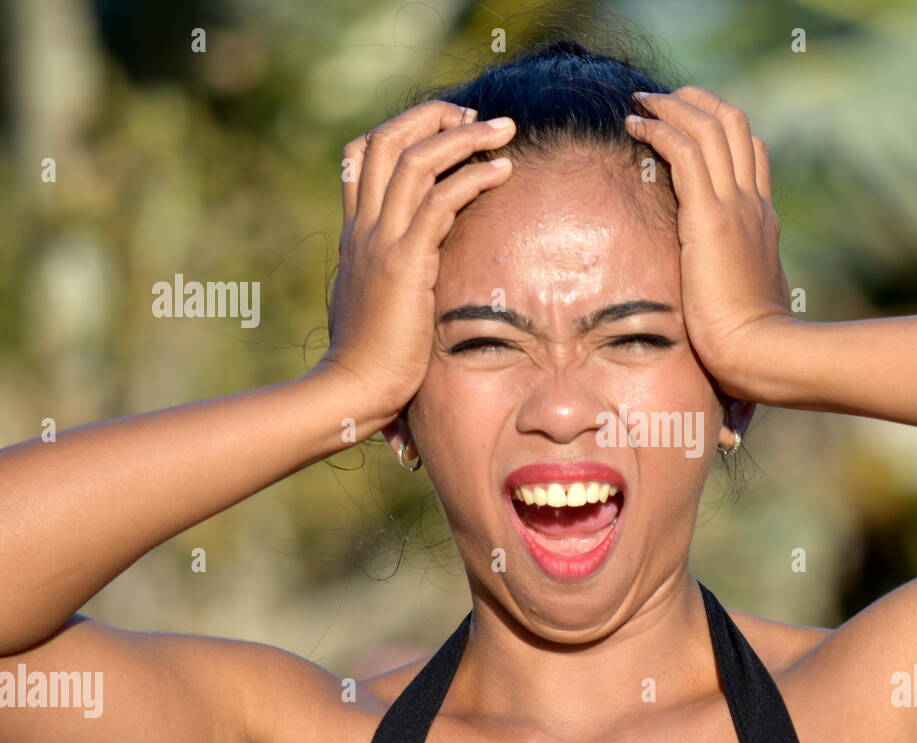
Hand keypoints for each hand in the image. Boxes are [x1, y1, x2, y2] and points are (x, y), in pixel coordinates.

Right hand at [318, 101, 516, 420]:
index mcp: (354, 236)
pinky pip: (440, 201)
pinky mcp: (403, 264)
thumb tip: (406, 278)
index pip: (364, 156)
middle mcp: (362, 229)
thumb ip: (385, 280)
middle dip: (433, 118)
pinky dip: (473, 177)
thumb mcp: (373, 306)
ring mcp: (379, 243)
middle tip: (475, 115)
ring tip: (504, 130)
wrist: (352, 391)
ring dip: (463, 137)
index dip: (402, 130)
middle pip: (385, 141)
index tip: (446, 128)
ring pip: (415, 161)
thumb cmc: (370, 362)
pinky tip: (503, 171)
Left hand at [624, 87, 792, 401]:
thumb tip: (727, 353)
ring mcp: (737, 207)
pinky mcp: (712, 216)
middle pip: (734, 127)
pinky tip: (633, 127)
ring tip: (639, 104)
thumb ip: (735, 309)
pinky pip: (686, 151)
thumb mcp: (746, 317)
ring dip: (672, 108)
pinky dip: (659, 130)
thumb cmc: (754, 355)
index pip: (750, 156)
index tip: (686, 128)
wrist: (765, 357)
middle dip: (696, 104)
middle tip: (660, 100)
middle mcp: (754, 206)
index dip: (721, 132)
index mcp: (763, 225)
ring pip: (711, 128)